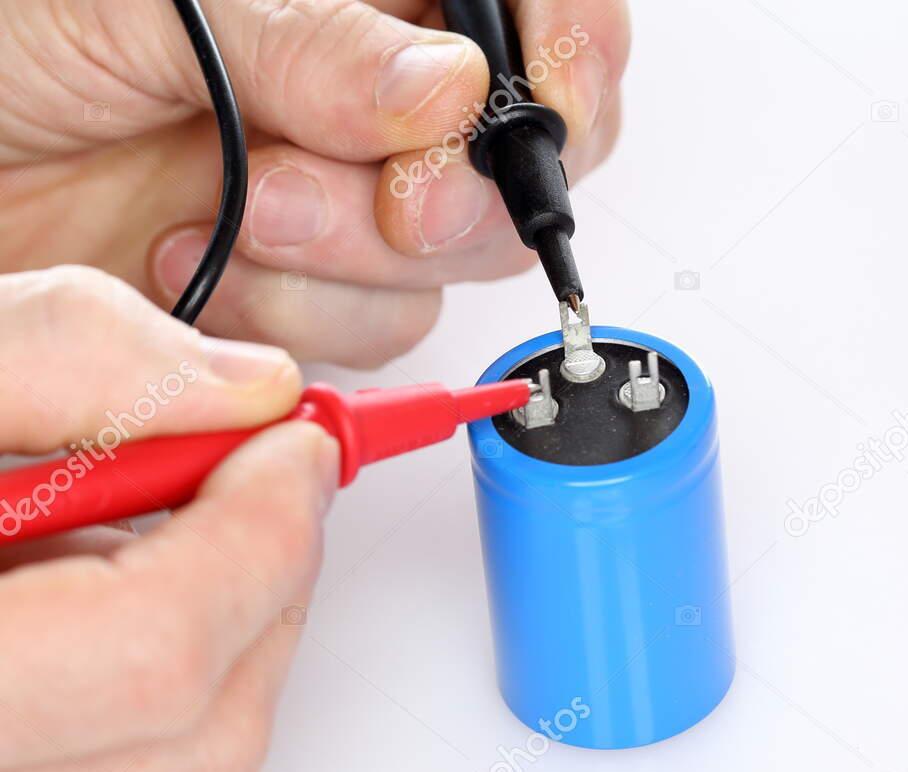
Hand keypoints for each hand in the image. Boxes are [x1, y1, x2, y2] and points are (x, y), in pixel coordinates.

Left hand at [0, 0, 628, 366]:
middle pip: (522, 152)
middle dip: (459, 191)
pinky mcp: (309, 280)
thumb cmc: (6, 48)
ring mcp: (347, 187)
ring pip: (455, 255)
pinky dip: (297, 314)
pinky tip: (207, 263)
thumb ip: (306, 40)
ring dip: (352, 256)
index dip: (573, 52)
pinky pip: (378, 325)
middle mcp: (370, 85)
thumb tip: (448, 91)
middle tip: (392, 199)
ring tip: (238, 211)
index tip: (548, 108)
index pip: (532, 4)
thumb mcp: (144, 8)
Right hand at [0, 265, 333, 771]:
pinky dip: (158, 726)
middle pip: (190, 739)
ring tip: (164, 538)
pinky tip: (99, 621)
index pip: (151, 651)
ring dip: (222, 657)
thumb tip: (239, 389)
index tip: (295, 443)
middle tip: (262, 481)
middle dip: (265, 590)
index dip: (260, 535)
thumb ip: (42, 358)